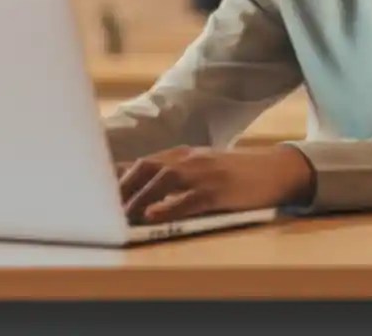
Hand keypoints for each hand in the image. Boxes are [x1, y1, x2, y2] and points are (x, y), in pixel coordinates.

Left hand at [115, 145, 314, 223]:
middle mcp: (190, 159)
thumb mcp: (203, 170)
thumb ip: (177, 177)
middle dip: (123, 187)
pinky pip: (190, 198)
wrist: (275, 170)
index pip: (143, 162)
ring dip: (140, 198)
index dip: (118, 176)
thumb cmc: (236, 175)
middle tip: (103, 208)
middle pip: (147, 167)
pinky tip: (154, 215)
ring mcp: (205, 173)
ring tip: (122, 215)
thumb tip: (145, 196)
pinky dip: (169, 206)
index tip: (96, 191)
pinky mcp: (219, 190)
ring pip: (164, 180)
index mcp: (183, 155)